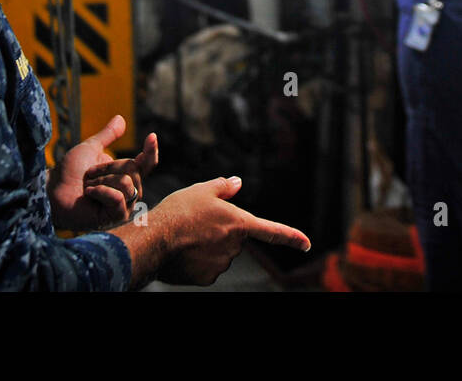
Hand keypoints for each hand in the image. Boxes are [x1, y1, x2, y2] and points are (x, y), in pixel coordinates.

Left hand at [49, 115, 158, 232]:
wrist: (53, 190)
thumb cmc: (69, 172)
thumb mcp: (91, 148)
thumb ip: (108, 135)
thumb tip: (120, 118)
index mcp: (125, 175)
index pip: (146, 163)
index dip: (151, 150)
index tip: (151, 136)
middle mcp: (128, 191)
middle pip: (133, 170)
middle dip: (108, 167)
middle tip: (89, 174)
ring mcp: (123, 206)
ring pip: (126, 183)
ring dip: (102, 180)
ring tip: (87, 187)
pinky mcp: (115, 217)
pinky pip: (118, 199)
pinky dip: (101, 192)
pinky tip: (89, 194)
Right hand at [150, 176, 310, 285]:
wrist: (155, 240)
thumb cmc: (178, 211)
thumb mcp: (202, 190)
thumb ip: (224, 187)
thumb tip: (238, 182)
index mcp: (239, 222)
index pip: (272, 230)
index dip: (292, 237)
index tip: (307, 244)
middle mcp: (234, 246)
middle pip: (234, 238)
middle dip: (221, 232)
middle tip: (197, 223)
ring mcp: (221, 264)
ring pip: (220, 254)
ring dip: (208, 246)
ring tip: (187, 237)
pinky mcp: (207, 278)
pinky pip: (207, 268)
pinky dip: (198, 261)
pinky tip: (184, 252)